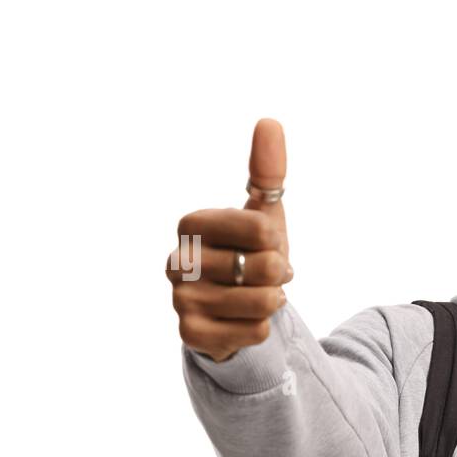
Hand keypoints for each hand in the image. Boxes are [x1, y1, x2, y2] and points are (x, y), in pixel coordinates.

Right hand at [168, 118, 292, 361]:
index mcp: (192, 224)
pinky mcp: (190, 335)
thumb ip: (267, 172)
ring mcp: (180, 300)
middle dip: (279, 274)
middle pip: (266, 266)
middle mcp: (177, 261)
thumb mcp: (263, 215)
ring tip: (259, 296)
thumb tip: (269, 122)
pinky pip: (253, 332)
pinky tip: (243, 322)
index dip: (275, 239)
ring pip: (262, 302)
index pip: (259, 227)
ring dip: (274, 302)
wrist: (234, 311)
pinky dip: (261, 328)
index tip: (264, 243)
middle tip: (263, 275)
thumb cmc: (249, 256)